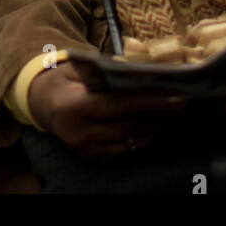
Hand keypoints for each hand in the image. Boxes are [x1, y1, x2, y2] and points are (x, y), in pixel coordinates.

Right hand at [27, 60, 185, 156]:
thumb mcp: (79, 67)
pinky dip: (144, 143)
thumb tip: (143, 72)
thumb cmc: (65, 79)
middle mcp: (79, 132)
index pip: (120, 105)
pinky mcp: (91, 158)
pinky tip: (159, 132)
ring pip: (131, 143)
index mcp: (75, 105)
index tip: (178, 99)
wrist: (40, 103)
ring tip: (177, 119)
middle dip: (161, 118)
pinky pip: (124, 153)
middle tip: (185, 107)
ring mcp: (85, 149)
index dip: (151, 102)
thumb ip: (106, 70)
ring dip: (157, 132)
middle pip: (130, 126)